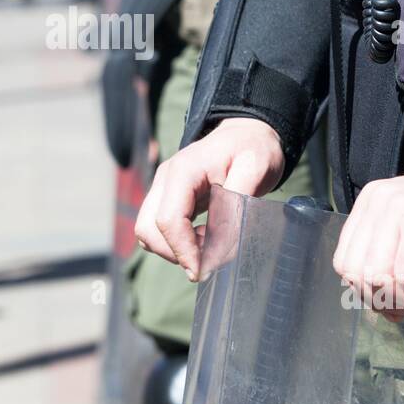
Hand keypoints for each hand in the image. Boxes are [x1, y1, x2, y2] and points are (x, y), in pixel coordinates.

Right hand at [135, 117, 284, 280]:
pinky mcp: (167, 197)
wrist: (248, 133)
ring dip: (174, 249)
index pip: (168, 220)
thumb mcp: (255, 170)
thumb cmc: (253, 148)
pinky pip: (158, 229)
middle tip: (209, 257)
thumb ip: (235, 206)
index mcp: (184, 170)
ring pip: (147, 232)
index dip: (183, 250)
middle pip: (148, 229)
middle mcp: (166, 178)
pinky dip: (175, 242)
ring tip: (208, 245)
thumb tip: (219, 246)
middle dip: (176, 252)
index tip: (204, 270)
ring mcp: (163, 188)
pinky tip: (202, 238)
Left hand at [333, 166, 403, 319]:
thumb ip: (388, 250)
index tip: (392, 304)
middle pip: (356, 272)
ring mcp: (399, 211)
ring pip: (377, 277)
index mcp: (370, 202)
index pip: (345, 261)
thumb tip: (376, 299)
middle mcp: (378, 203)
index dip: (365, 291)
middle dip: (381, 301)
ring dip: (401, 302)